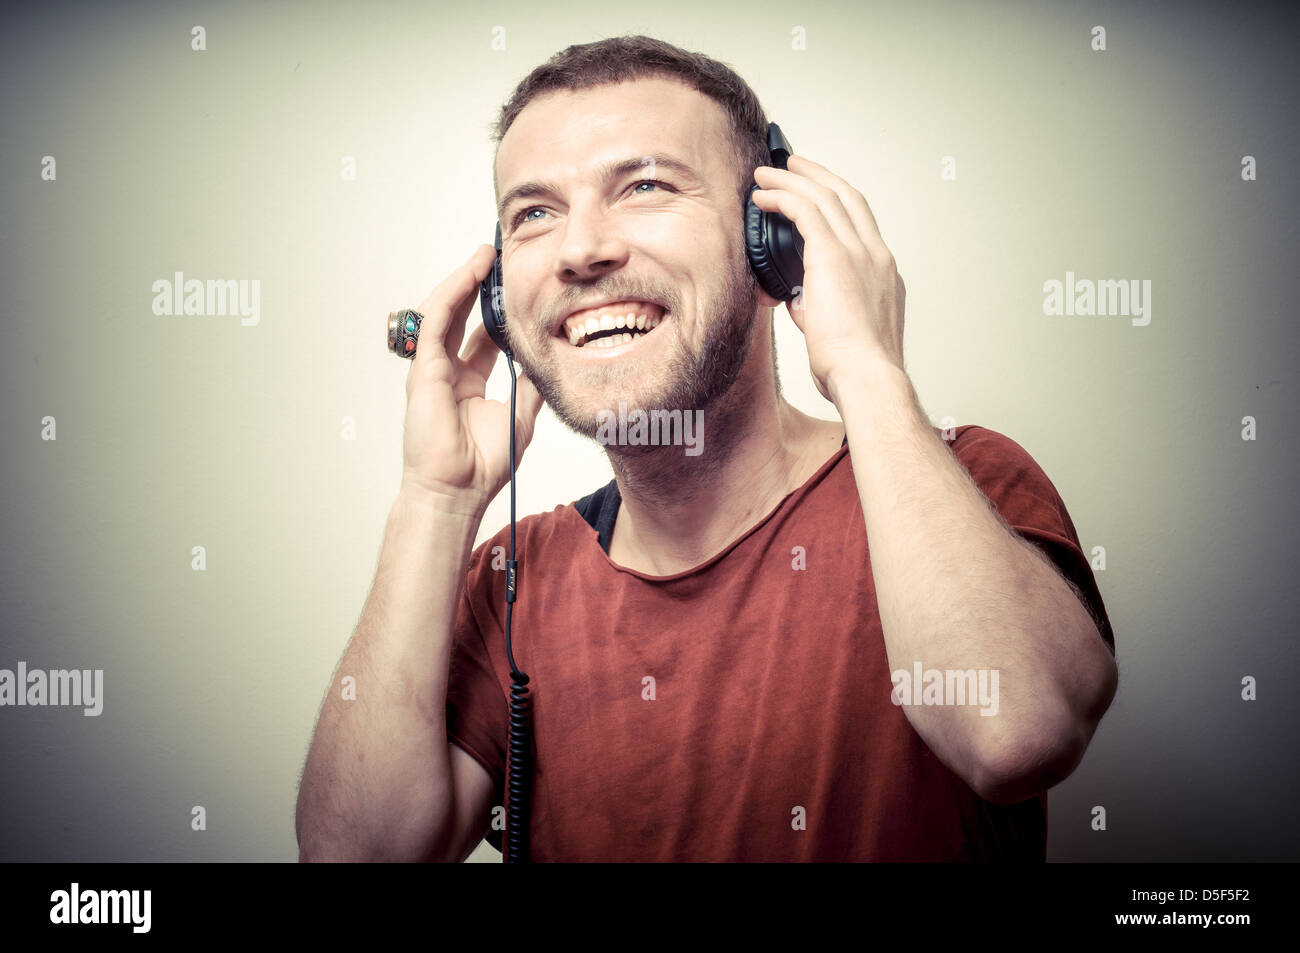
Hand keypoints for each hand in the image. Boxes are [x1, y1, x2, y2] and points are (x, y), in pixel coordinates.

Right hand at [400, 245, 543, 511]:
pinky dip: (452, 295)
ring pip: (444, 312)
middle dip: (476, 286)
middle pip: (460, 317)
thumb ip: (531, 386)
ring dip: (463, 281)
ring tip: (484, 255)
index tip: (515, 287)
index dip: (495, 310)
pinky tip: (469, 275)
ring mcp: (431, 369)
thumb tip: (550, 360)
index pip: (480, 336)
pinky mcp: (423, 369)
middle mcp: (447, 371)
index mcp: (468, 383)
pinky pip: (436, 322)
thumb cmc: (484, 464)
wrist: (459, 490)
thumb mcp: (521, 414)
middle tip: (496, 258)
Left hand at [751, 155, 906, 401]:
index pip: (861, 224)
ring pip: (825, 196)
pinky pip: (805, 210)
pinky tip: (763, 196)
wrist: (867, 378)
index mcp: (882, 275)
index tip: (817, 193)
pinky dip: (782, 197)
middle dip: (818, 176)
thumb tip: (798, 303)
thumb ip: (818, 311)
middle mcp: (876, 257)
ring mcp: (859, 253)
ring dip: (794, 180)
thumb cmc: (855, 370)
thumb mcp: (838, 335)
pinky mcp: (834, 256)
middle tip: (793, 165)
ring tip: (768, 173)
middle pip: (848, 197)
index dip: (837, 202)